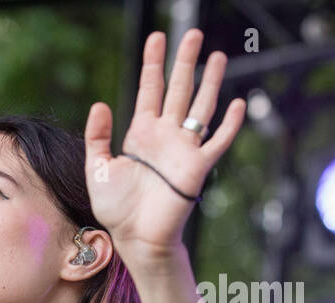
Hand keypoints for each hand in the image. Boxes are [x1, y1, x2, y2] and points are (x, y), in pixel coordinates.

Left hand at [83, 29, 245, 258]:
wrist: (134, 237)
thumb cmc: (116, 208)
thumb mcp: (97, 169)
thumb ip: (97, 137)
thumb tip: (101, 104)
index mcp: (141, 133)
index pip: (149, 90)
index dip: (152, 64)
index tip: (156, 38)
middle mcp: (165, 135)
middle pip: (178, 89)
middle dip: (184, 61)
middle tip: (191, 33)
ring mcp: (183, 149)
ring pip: (201, 107)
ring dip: (210, 82)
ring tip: (217, 56)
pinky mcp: (197, 167)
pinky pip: (218, 142)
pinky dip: (230, 124)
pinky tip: (237, 103)